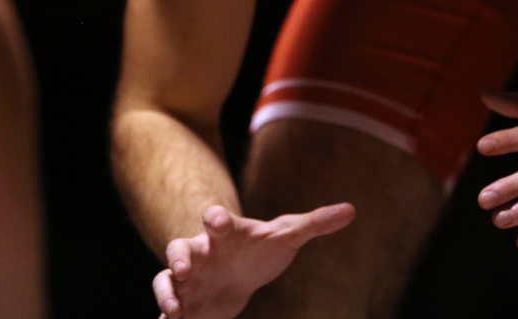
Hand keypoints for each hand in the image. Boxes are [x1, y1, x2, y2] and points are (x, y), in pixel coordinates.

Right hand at [153, 202, 354, 318]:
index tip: (215, 222)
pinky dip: (165, 318)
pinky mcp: (186, 300)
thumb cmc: (263, 248)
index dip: (215, 218)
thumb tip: (352, 209)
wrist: (241, 270)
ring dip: (166, 294)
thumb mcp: (289, 236)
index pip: (216, 219)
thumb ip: (316, 223)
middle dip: (177, 257)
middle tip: (180, 270)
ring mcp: (188, 277)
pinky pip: (168, 308)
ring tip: (173, 313)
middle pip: (178, 247)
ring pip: (165, 280)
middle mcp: (200, 251)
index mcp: (225, 232)